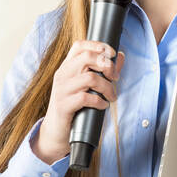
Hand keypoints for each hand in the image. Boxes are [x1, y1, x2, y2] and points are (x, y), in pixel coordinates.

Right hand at [36, 41, 124, 163]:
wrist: (56, 131)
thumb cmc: (74, 106)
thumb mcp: (87, 86)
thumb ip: (104, 71)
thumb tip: (121, 56)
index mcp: (67, 67)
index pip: (79, 45)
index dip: (97, 45)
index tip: (112, 53)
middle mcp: (62, 75)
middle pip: (87, 57)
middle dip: (107, 65)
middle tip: (115, 77)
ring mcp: (61, 90)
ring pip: (90, 78)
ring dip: (107, 87)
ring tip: (112, 96)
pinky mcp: (63, 105)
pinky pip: (86, 98)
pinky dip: (100, 101)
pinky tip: (103, 105)